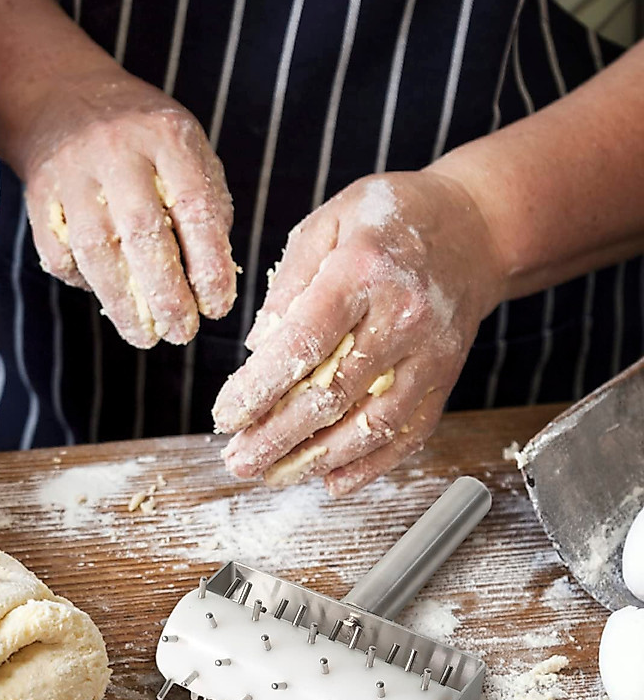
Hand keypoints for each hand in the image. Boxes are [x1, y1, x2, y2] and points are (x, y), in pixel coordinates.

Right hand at [21, 66, 236, 347]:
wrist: (63, 99)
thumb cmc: (141, 136)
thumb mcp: (185, 146)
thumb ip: (205, 202)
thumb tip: (213, 280)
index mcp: (166, 135)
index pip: (195, 207)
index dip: (209, 263)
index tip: (217, 306)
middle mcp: (116, 150)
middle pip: (142, 232)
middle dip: (165, 293)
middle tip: (181, 333)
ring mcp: (71, 172)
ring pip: (95, 249)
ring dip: (122, 303)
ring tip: (145, 335)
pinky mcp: (39, 195)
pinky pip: (59, 251)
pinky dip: (83, 282)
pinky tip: (107, 295)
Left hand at [212, 172, 505, 494]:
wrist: (474, 227)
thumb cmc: (389, 218)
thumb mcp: (327, 223)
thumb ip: (289, 282)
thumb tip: (258, 346)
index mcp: (362, 271)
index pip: (304, 342)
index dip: (261, 388)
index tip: (226, 415)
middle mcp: (401, 317)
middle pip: (333, 393)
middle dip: (278, 437)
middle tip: (238, 460)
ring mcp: (430, 353)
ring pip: (372, 424)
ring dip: (318, 460)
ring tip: (273, 475)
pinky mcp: (446, 376)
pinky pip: (410, 431)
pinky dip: (372, 464)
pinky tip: (333, 481)